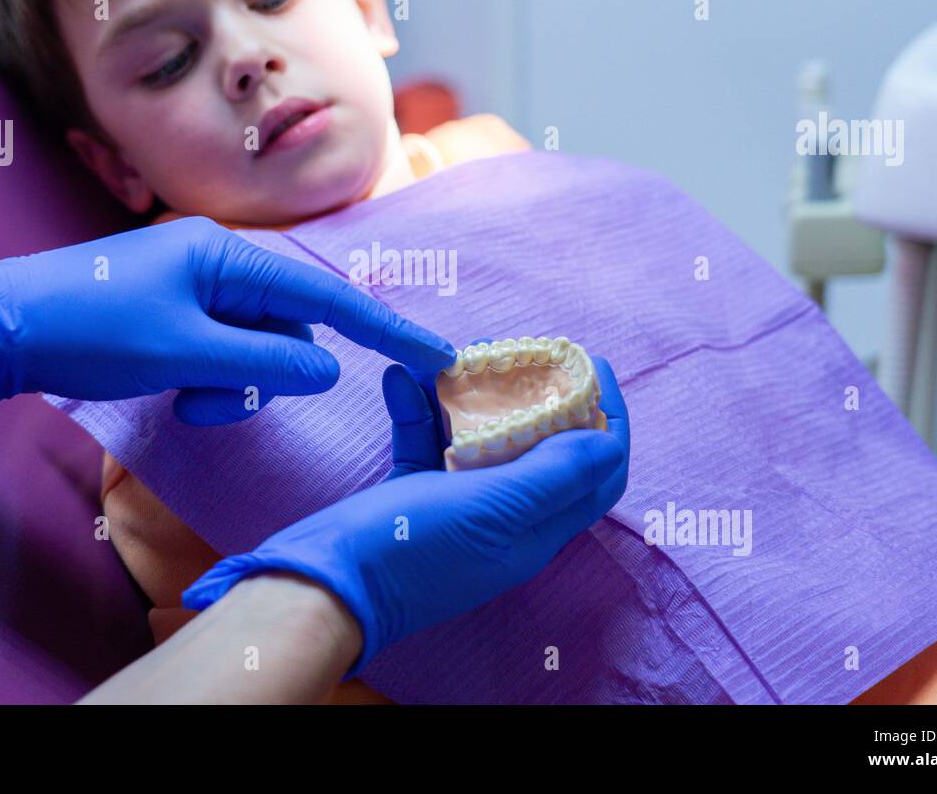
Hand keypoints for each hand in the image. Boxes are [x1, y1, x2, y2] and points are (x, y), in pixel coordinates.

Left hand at [0, 216, 454, 420]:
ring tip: (180, 395)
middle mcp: (221, 264)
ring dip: (230, 385)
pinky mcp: (180, 313)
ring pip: (256, 350)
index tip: (435, 356)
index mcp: (228, 256)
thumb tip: (329, 369)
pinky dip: (209, 381)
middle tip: (206, 395)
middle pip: (288, 330)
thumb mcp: (183, 352)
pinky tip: (172, 390)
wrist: (1, 329)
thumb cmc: (89, 329)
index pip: (326, 298)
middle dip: (264, 374)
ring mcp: (199, 289)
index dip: (385, 328)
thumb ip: (264, 362)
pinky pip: (223, 352)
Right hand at [182, 355, 630, 675]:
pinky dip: (419, 407)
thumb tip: (610, 441)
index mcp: (536, 529)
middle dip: (540, 393)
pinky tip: (401, 376)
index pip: (596, 473)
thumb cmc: (414, 549)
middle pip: (542, 447)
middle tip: (524, 351)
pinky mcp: (414, 492)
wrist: (326, 584)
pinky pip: (428, 441)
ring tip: (461, 353)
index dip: (606, 419)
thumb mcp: (493, 510)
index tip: (593, 365)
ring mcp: (458, 504)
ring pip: (483, 437)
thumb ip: (553, 475)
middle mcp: (504, 517)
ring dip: (476, 394)